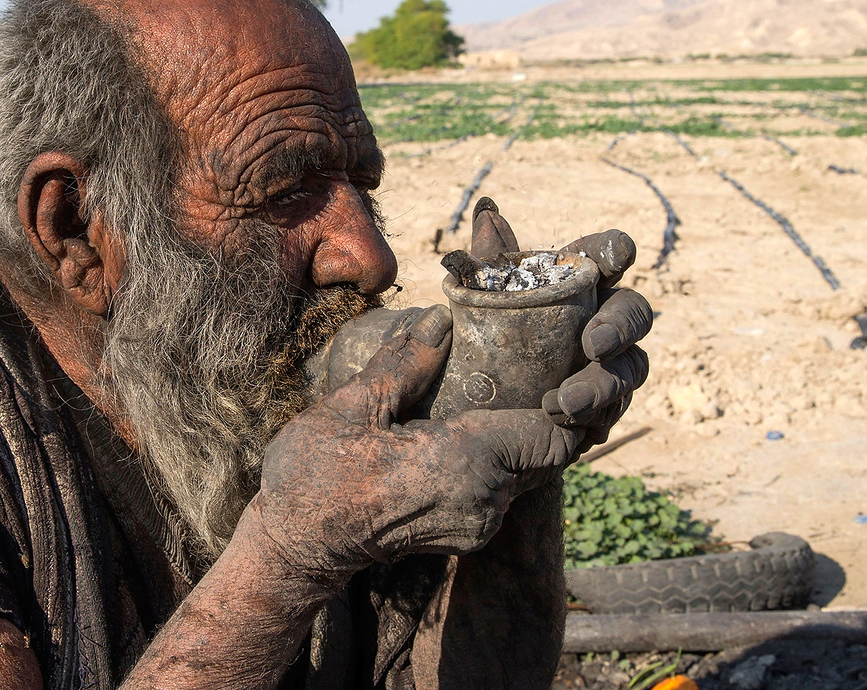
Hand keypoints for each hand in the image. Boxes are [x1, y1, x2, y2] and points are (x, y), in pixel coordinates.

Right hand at [253, 305, 585, 577]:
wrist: (295, 548)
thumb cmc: (314, 478)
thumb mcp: (352, 407)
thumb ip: (404, 362)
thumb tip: (441, 318)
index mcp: (466, 466)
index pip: (555, 435)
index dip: (571, 398)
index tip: (560, 359)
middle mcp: (485, 502)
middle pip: (551, 452)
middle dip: (553, 407)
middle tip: (538, 358)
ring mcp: (478, 524)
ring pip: (530, 470)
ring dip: (527, 430)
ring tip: (510, 382)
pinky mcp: (467, 532)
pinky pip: (507, 485)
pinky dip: (505, 452)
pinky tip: (481, 418)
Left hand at [471, 197, 651, 458]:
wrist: (463, 414)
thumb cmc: (473, 343)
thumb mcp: (473, 306)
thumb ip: (485, 265)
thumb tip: (487, 215)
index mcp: (573, 282)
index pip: (604, 255)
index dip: (615, 251)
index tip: (613, 257)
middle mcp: (600, 319)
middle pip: (633, 312)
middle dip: (620, 326)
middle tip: (592, 344)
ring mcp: (607, 366)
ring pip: (631, 367)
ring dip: (604, 384)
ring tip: (563, 402)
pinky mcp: (601, 410)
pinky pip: (616, 411)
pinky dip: (597, 418)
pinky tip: (572, 428)